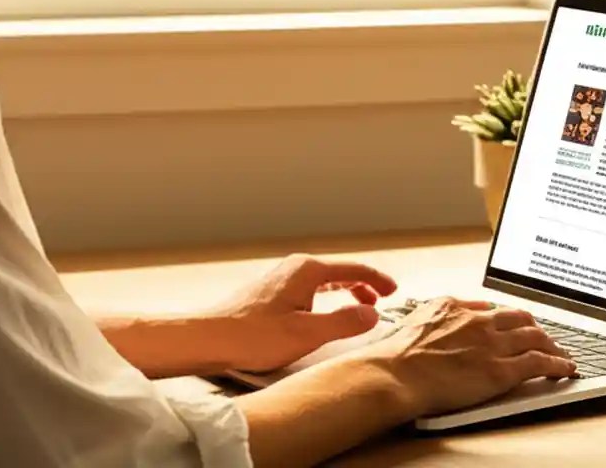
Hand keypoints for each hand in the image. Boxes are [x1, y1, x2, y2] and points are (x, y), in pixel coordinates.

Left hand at [211, 253, 397, 372]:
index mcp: (307, 271)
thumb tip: (372, 313)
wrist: (211, 338)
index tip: (395, 290)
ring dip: (343, 292)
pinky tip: (322, 314)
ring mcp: (280, 279)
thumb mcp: (308, 333)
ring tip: (358, 307)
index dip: (377, 280)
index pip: (353, 269)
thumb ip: (345, 322)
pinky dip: (325, 298)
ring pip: (321, 281)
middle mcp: (294, 268)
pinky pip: (308, 289)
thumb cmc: (255, 336)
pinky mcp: (269, 293)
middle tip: (381, 300)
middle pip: (338, 271)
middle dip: (362, 284)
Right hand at [350, 296, 575, 419]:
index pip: (490, 309)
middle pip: (519, 318)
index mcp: (454, 306)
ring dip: (552, 345)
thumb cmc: (395, 355)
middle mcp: (478, 320)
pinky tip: (564, 369)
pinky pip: (539, 363)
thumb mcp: (412, 321)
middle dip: (534, 327)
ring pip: (536, 337)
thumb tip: (442, 317)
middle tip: (541, 337)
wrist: (396, 373)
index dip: (505, 319)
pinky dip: (557, 364)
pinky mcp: (502, 369)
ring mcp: (492, 344)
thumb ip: (433, 317)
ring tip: (559, 353)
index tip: (510, 325)